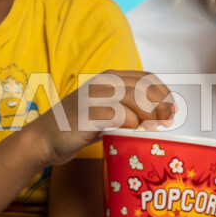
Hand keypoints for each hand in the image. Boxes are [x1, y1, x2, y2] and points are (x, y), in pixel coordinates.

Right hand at [29, 70, 175, 166]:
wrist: (43, 139)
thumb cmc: (76, 126)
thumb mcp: (103, 110)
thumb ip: (125, 107)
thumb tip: (157, 115)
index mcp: (108, 78)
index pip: (145, 77)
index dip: (163, 92)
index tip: (172, 107)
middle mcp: (103, 83)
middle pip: (143, 89)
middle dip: (161, 105)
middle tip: (168, 121)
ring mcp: (95, 98)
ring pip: (134, 100)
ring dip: (150, 115)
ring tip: (155, 128)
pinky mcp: (89, 115)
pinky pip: (120, 115)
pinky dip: (132, 123)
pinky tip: (134, 132)